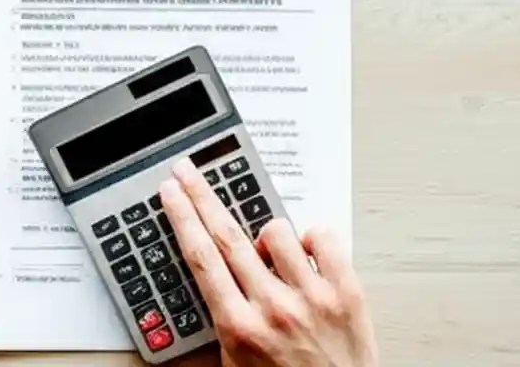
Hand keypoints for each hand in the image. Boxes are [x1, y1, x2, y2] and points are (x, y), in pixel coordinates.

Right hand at [161, 160, 377, 366]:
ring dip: (268, 234)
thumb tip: (201, 275)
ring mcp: (312, 297)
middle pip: (227, 234)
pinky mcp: (347, 292)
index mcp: (239, 326)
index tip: (172, 193)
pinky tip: (305, 252)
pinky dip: (312, 236)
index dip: (182, 217)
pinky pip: (324, 238)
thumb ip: (219, 318)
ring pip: (277, 231)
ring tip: (272, 255)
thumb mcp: (233, 362)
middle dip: (201, 196)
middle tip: (187, 172)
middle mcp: (273, 308)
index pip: (201, 256)